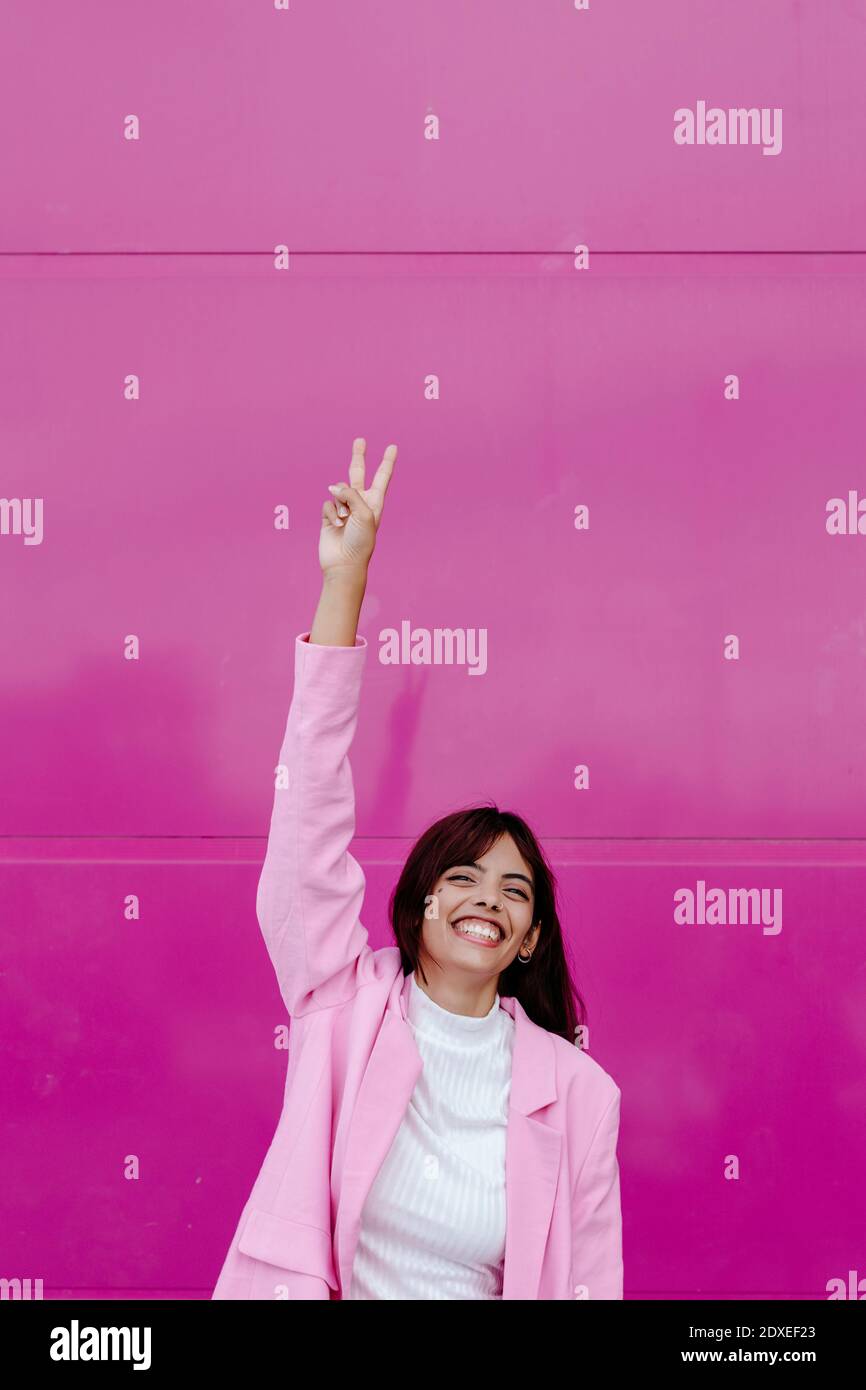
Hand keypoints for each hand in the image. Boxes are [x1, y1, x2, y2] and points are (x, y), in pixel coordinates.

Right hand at [320, 437, 396, 578]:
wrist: (345, 564)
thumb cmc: (361, 541)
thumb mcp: (364, 513)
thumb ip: (350, 493)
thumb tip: (333, 486)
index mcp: (375, 502)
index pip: (382, 477)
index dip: (387, 462)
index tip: (393, 447)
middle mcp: (360, 503)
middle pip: (358, 474)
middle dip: (358, 457)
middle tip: (360, 440)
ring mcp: (344, 509)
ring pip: (338, 490)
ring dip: (340, 502)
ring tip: (345, 521)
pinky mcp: (329, 516)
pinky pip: (327, 503)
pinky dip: (331, 513)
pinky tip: (336, 525)